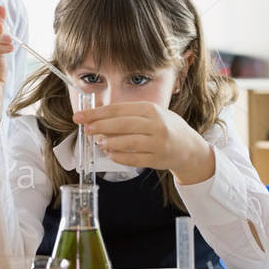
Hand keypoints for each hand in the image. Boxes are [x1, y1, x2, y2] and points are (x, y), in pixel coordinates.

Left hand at [72, 102, 215, 184]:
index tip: (80, 116)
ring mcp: (158, 143)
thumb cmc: (164, 127)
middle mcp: (156, 125)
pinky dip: (119, 157)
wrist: (188, 147)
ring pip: (129, 142)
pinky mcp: (157, 160)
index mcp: (151, 109)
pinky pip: (134, 159)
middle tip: (85, 128)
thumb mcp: (150, 114)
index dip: (97, 113)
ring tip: (97, 141)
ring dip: (109, 142)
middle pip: (122, 124)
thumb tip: (97, 118)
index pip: (119, 109)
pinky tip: (110, 153)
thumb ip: (127, 114)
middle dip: (100, 126)